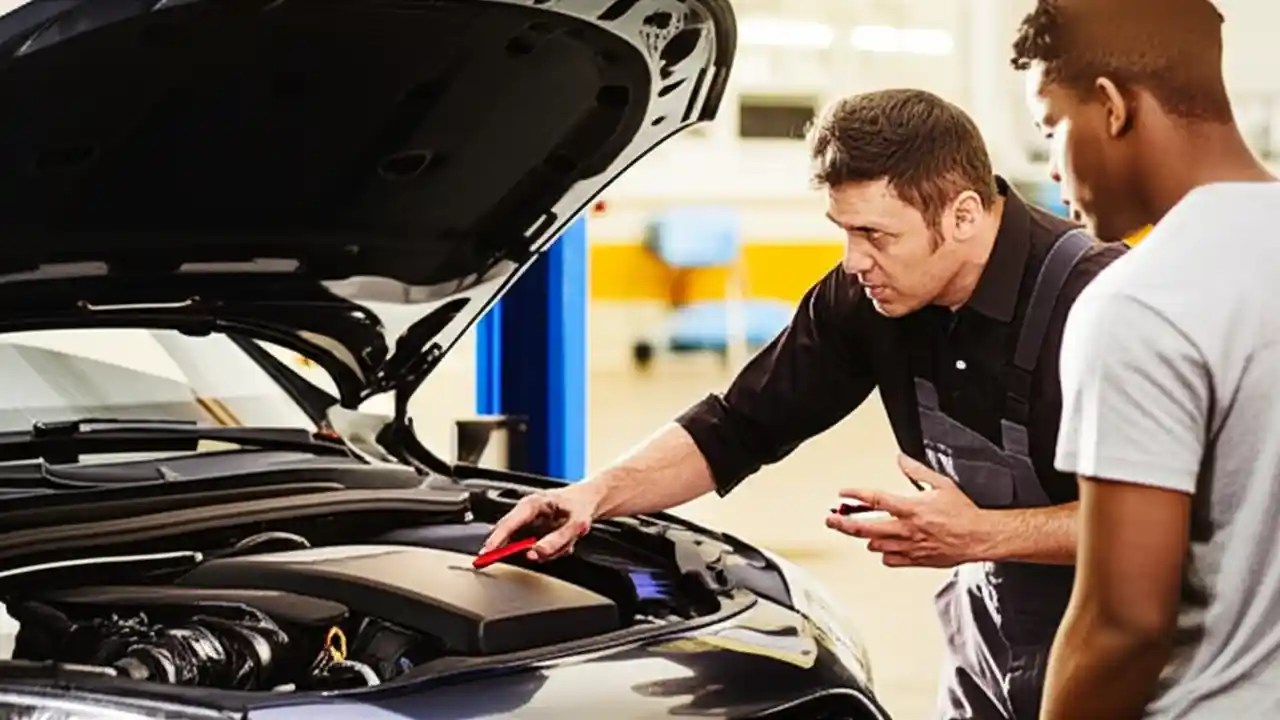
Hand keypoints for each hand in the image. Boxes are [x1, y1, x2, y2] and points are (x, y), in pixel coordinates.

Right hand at [480, 484, 602, 561]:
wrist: (589, 500)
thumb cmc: (581, 505)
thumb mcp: (576, 524)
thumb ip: (557, 540)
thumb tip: (536, 553)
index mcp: (532, 504)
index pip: (508, 523)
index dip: (495, 540)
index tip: (486, 553)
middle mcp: (526, 513)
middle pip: (512, 538)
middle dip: (528, 550)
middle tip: (544, 553)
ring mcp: (529, 523)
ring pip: (525, 548)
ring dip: (547, 551)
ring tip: (566, 542)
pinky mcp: (534, 533)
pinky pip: (535, 550)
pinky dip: (550, 551)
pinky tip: (563, 543)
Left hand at [826, 454, 990, 567]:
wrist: (979, 537)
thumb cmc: (963, 513)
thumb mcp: (942, 484)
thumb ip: (917, 471)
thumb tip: (901, 460)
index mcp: (911, 508)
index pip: (875, 500)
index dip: (855, 495)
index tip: (843, 493)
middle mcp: (907, 529)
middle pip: (865, 528)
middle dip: (842, 524)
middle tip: (830, 521)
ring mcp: (909, 547)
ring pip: (875, 546)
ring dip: (865, 537)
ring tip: (859, 531)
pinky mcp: (916, 560)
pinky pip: (890, 560)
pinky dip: (883, 553)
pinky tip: (883, 546)